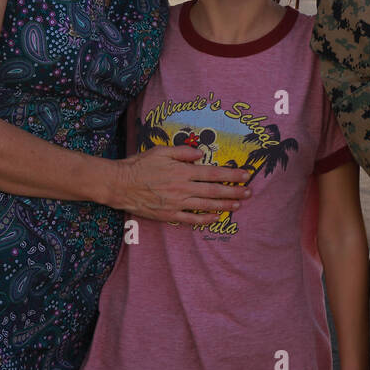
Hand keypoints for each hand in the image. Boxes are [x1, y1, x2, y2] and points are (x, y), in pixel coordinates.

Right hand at [115, 145, 253, 224]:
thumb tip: (200, 154)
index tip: (246, 175)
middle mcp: (183, 188)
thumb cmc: (139, 165)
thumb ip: (182, 152)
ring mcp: (176, 203)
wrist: (119, 184)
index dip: (232, 174)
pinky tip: (216, 218)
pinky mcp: (168, 215)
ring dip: (225, 206)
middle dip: (234, 192)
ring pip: (206, 206)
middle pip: (214, 191)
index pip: (213, 173)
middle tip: (249, 193)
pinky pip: (191, 219)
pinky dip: (205, 219)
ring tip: (238, 205)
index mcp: (182, 171)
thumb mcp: (160, 150)